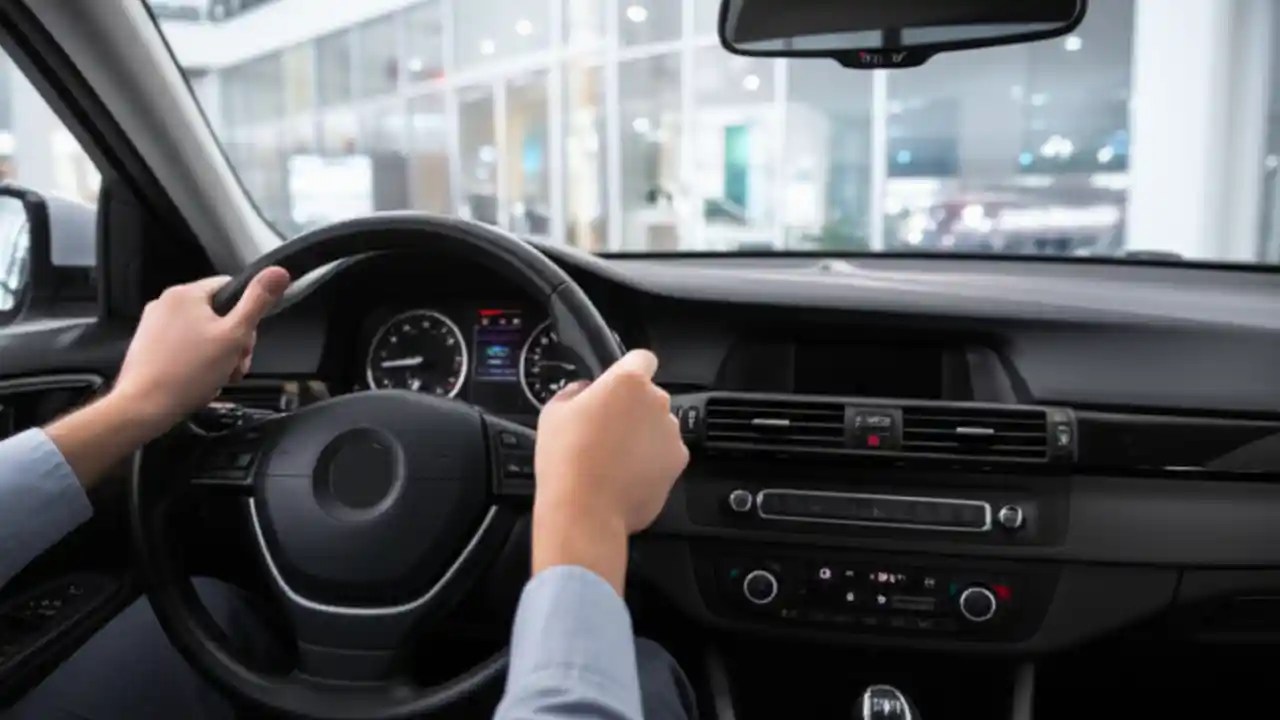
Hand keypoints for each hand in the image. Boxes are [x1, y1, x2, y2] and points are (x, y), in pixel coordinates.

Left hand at [111, 267, 290, 431]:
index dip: (247, 314)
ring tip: (218, 377)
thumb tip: (279, 270)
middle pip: (217, 313)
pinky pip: (182, 346)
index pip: (230, 288)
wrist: (144, 407)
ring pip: (201, 332)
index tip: (246, 342)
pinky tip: (199, 380)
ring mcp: (152, 324)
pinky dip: (196, 361)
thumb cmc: (191, 371)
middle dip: (233, 341)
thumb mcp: (234, 335)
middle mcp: (165, 302)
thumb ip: (258, 301)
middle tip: (234, 366)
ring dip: (218, 354)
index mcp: (186, 293)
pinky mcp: (146, 345)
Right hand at [532, 349, 688, 593]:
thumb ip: (576, 392)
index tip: (618, 385)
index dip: (629, 370)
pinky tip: (625, 477)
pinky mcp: (677, 464)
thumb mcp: (554, 412)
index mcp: (628, 382)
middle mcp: (657, 403)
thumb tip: (585, 391)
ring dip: (643, 436)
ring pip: (658, 427)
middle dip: (633, 409)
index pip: (642, 358)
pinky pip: (664, 455)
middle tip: (605, 430)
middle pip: (649, 397)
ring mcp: (671, 435)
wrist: (585, 509)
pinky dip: (651, 463)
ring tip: (614, 459)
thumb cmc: (566, 457)